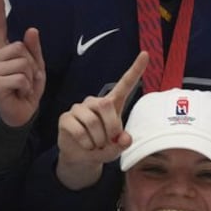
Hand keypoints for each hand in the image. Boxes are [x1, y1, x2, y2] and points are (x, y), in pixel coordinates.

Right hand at [0, 0, 44, 128]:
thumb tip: (32, 29)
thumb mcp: (36, 67)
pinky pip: (23, 77)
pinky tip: (18, 93)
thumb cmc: (27, 88)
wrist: (21, 112)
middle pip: (22, 47)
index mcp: (2, 51)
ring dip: (30, 77)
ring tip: (22, 86)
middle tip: (26, 78)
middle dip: (32, 64)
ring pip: (24, 62)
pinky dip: (27, 87)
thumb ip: (34, 50)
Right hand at [55, 51, 147, 190]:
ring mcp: (79, 108)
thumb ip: (123, 143)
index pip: (125, 84)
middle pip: (106, 106)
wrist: (82, 157)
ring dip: (97, 140)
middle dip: (111, 128)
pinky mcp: (66, 117)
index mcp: (113, 103)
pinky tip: (85, 145)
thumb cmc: (103, 147)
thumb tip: (123, 138)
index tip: (145, 54)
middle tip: (108, 141)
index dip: (136, 70)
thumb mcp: (117, 148)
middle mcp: (95, 102)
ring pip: (92, 121)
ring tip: (95, 144)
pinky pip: (78, 130)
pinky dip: (85, 143)